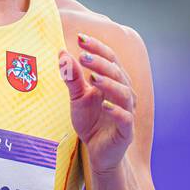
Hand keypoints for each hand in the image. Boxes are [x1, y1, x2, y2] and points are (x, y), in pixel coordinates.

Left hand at [59, 32, 135, 175]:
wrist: (99, 152)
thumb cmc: (91, 121)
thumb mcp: (77, 98)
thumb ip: (72, 77)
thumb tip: (61, 53)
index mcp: (114, 81)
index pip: (109, 59)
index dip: (97, 48)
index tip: (80, 38)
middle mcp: (124, 92)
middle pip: (117, 72)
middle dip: (100, 63)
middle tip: (82, 56)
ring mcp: (127, 111)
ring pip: (124, 92)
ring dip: (109, 83)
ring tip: (92, 78)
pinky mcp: (126, 130)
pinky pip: (125, 118)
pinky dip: (116, 110)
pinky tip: (104, 106)